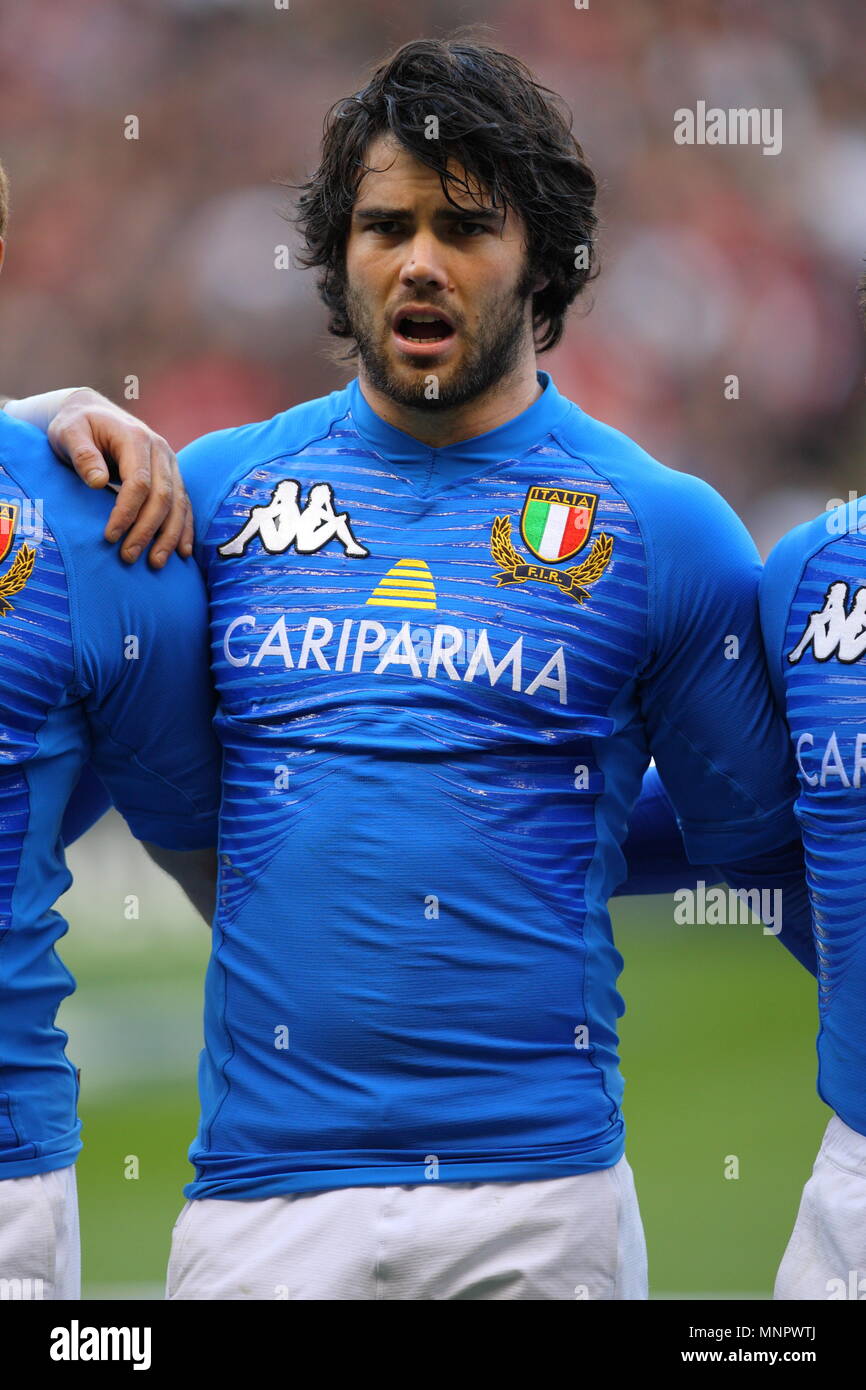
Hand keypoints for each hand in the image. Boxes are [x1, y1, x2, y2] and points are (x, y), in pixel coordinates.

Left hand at [46, 389, 192, 565]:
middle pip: (162, 497)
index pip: (139, 481)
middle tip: (128, 557)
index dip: (127, 512)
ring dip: (169, 536)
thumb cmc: (77, 426)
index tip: (109, 536)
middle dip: (147, 530)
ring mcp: (170, 463)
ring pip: (178, 504)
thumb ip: (82, 453)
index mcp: (136, 438)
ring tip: (156, 563)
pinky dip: (184, 529)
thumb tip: (98, 482)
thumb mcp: (68, 432)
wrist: (95, 414)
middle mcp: (161, 450)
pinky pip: (184, 505)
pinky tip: (182, 552)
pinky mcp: (173, 476)